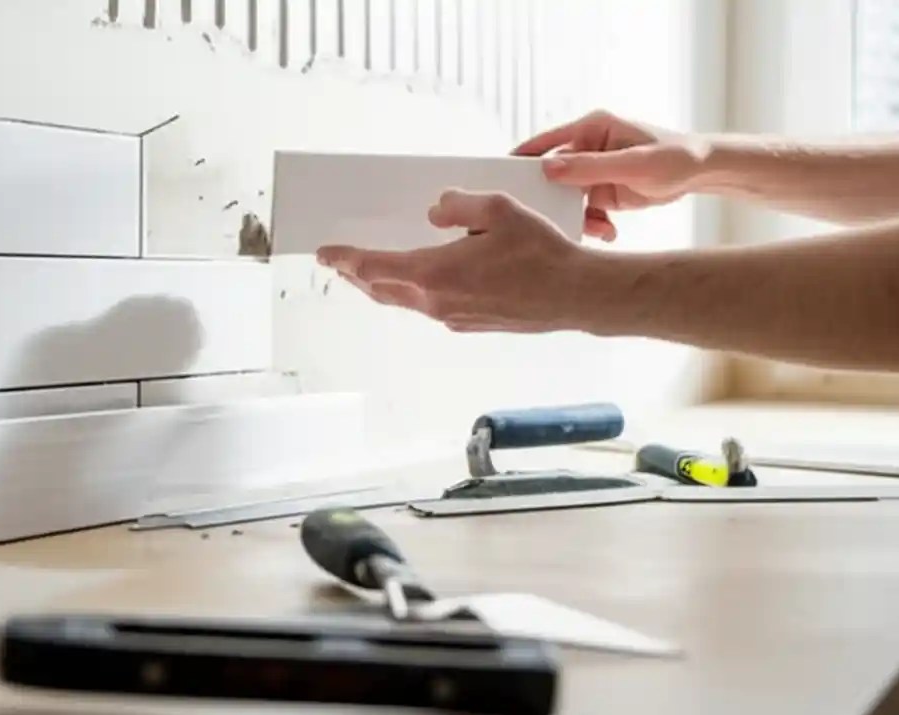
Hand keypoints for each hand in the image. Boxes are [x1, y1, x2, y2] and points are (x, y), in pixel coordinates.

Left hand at [315, 189, 606, 332]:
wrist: (575, 296)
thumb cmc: (542, 253)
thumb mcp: (498, 209)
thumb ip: (458, 205)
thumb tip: (435, 211)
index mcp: (435, 273)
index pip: (372, 267)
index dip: (344, 259)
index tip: (324, 254)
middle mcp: (437, 301)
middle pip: (381, 289)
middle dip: (356, 275)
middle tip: (339, 263)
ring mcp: (453, 317)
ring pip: (405, 300)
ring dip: (383, 285)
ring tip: (370, 272)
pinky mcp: (470, 324)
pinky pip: (431, 306)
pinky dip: (414, 293)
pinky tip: (423, 280)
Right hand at [513, 110, 709, 240]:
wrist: (703, 173)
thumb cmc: (675, 156)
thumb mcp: (633, 163)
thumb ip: (590, 166)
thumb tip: (547, 169)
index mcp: (591, 128)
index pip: (545, 143)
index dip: (521, 160)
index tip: (503, 180)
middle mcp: (587, 148)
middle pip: (552, 176)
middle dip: (554, 201)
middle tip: (550, 220)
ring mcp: (593, 172)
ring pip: (566, 200)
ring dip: (576, 218)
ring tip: (598, 229)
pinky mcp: (601, 193)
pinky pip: (583, 212)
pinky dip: (592, 225)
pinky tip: (609, 232)